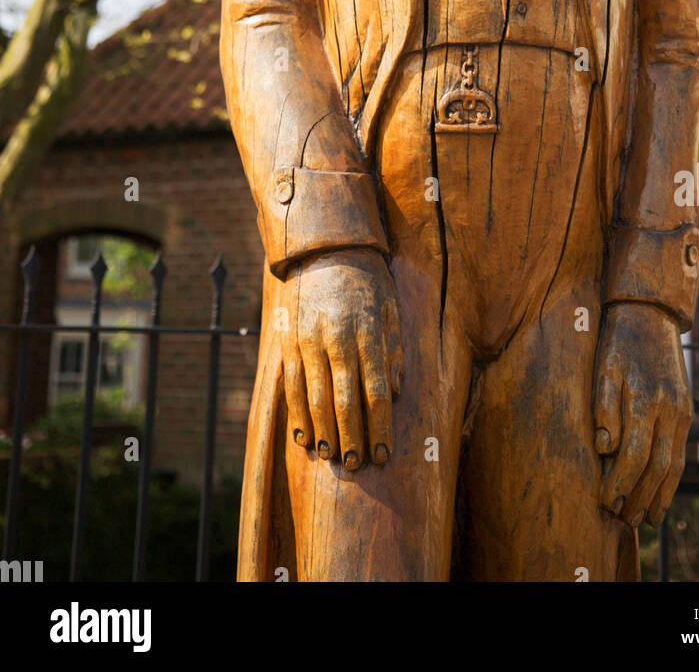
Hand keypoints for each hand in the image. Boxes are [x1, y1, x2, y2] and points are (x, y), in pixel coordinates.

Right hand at [282, 248, 402, 470]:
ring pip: (315, 397)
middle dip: (351, 437)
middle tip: (356, 466)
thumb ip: (393, 351)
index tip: (383, 453)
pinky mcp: (289, 341)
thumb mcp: (391, 309)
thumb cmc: (366, 282)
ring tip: (332, 458)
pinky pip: (292, 386)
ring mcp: (309, 340)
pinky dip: (297, 415)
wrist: (325, 249)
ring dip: (324, 432)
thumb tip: (394, 394)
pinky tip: (305, 437)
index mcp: (368, 332)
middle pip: (345, 400)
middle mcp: (337, 338)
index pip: (375, 391)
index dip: (379, 427)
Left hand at [593, 302, 691, 526]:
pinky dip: (671, 479)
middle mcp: (670, 411)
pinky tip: (661, 494)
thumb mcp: (604, 366)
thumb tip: (603, 448)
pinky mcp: (686, 412)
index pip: (634, 456)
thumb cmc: (619, 340)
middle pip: (657, 468)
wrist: (652, 314)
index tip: (605, 502)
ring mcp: (682, 413)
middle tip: (622, 521)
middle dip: (640, 498)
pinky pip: (680, 453)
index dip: (620, 484)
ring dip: (659, 496)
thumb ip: (603, 406)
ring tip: (645, 520)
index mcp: (647, 400)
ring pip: (674, 466)